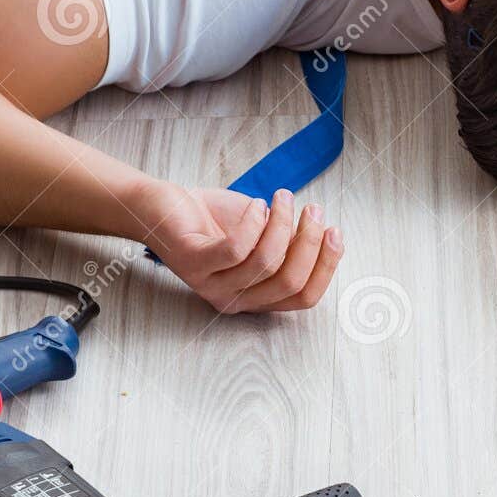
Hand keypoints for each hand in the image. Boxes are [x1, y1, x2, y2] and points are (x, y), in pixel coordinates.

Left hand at [138, 182, 343, 313]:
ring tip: (283, 197)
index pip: (304, 297)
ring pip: (267, 263)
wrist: (162, 208)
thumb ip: (290, 242)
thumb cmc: (214, 221)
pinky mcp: (193, 263)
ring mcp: (212, 285)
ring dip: (283, 223)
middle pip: (290, 281)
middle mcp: (235, 299)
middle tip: (313, 209)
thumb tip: (325, 235)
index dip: (326, 265)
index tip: (334, 231)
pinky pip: (236, 248)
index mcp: (256, 297)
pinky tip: (256, 204)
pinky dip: (254, 221)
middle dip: (310, 241)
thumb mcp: (262, 234)